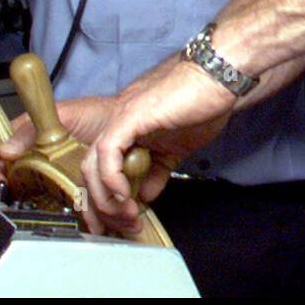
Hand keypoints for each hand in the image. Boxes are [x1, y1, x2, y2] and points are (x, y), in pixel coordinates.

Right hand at [0, 95, 113, 200]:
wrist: (128, 132)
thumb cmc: (98, 115)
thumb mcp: (64, 113)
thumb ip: (34, 127)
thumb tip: (6, 148)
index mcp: (28, 136)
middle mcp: (34, 159)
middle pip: (2, 176)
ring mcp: (48, 178)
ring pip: (24, 196)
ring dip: (18, 201)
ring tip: (20, 200)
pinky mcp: (67, 194)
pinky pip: (54, 207)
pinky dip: (52, 211)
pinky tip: (50, 204)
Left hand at [80, 56, 234, 235]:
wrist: (217, 78)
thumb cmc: (202, 104)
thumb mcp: (176, 148)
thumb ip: (157, 171)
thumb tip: (144, 195)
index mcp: (127, 131)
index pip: (98, 169)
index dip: (101, 199)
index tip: (112, 223)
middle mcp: (117, 124)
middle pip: (88, 170)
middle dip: (98, 206)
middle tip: (116, 227)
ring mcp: (120, 118)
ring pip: (92, 164)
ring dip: (105, 198)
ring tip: (124, 215)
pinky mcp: (129, 116)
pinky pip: (107, 152)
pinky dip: (111, 177)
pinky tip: (124, 193)